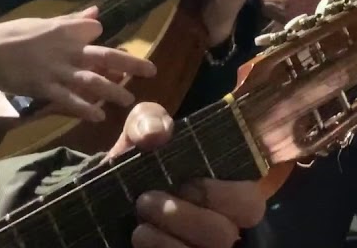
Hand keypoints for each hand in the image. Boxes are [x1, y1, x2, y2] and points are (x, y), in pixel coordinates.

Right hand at [0, 7, 156, 120]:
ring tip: (129, 99)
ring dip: (113, 91)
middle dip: (131, 63)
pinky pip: (68, 100)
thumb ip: (73, 21)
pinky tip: (99, 116)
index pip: (96, 30)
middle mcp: (67, 49)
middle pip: (105, 55)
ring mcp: (56, 71)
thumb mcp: (43, 22)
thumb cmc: (13, 35)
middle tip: (151, 70)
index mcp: (66, 30)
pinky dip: (84, 109)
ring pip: (92, 81)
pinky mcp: (44, 89)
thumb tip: (97, 13)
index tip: (119, 49)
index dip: (106, 38)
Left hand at [107, 103, 264, 247]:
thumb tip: (157, 132)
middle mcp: (223, 226)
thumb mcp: (140, 136)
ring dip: (167, 237)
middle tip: (147, 200)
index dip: (221, 194)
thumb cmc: (138, 168)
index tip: (184, 182)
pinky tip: (140, 237)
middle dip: (188, 216)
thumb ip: (147, 120)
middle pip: (227, 233)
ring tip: (139, 223)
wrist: (106, 203)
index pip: (250, 202)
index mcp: (227, 192)